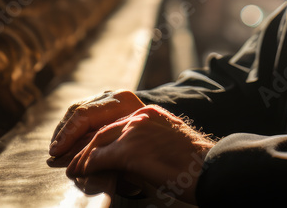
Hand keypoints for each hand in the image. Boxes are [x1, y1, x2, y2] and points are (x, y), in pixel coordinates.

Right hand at [50, 90, 144, 157]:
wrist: (164, 128)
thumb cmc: (151, 141)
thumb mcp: (133, 145)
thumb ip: (110, 149)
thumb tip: (86, 160)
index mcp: (122, 102)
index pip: (86, 114)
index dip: (68, 134)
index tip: (57, 151)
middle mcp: (113, 95)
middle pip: (79, 109)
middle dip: (64, 132)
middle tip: (54, 151)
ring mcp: (107, 96)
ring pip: (77, 109)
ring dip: (64, 130)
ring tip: (57, 148)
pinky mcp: (103, 102)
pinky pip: (81, 112)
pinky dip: (71, 127)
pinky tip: (65, 142)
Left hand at [67, 104, 214, 204]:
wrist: (210, 168)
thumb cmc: (195, 165)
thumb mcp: (166, 147)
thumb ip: (144, 148)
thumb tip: (123, 166)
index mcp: (151, 114)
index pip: (117, 124)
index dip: (101, 140)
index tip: (91, 152)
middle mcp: (141, 116)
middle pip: (104, 130)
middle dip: (88, 147)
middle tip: (77, 161)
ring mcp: (134, 130)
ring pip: (98, 141)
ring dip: (84, 157)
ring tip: (76, 170)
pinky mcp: (130, 149)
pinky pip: (100, 157)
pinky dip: (88, 166)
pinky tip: (83, 174)